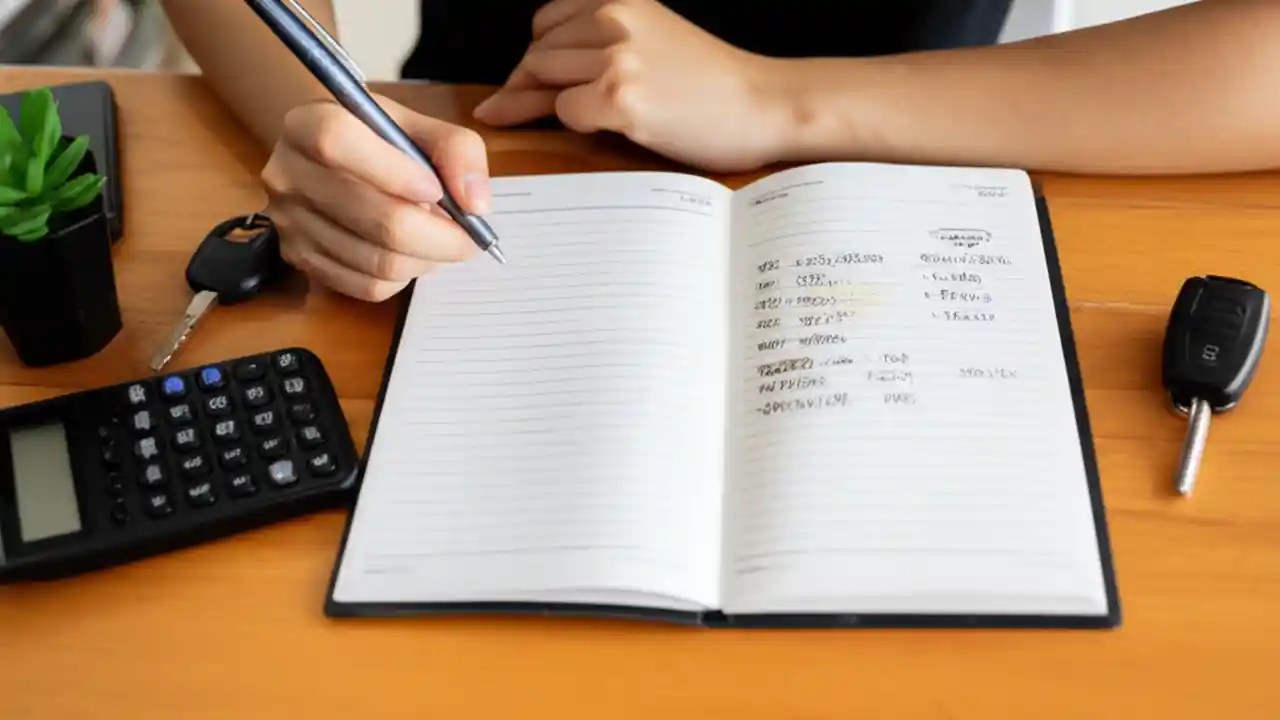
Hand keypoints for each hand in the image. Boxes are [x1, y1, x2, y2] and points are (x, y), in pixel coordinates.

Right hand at [262, 94, 490, 301]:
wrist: (326, 161)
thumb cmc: (376, 140)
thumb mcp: (417, 125)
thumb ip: (457, 151)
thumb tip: (476, 204)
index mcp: (307, 123)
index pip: (338, 143)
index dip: (395, 172)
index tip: (437, 192)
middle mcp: (287, 174)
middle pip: (374, 218)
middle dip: (438, 236)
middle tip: (467, 237)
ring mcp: (290, 223)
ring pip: (378, 261)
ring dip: (425, 258)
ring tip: (438, 241)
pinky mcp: (301, 261)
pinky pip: (367, 286)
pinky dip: (403, 277)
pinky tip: (410, 254)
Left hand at [472, 0, 792, 171]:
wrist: (761, 104)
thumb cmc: (709, 82)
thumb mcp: (652, 38)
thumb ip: (599, 43)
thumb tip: (526, 75)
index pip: (546, 23)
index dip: (536, 57)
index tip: (531, 83)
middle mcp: (613, 17)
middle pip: (538, 54)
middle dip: (526, 86)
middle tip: (517, 111)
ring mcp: (616, 57)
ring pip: (543, 80)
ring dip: (544, 105)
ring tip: (559, 121)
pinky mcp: (619, 97)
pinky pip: (564, 111)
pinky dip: (574, 125)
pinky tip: (603, 127)